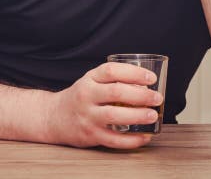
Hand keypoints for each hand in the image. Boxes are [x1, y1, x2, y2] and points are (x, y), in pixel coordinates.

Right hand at [45, 62, 163, 148]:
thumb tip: (147, 84)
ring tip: (153, 115)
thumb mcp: (91, 81)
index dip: (133, 72)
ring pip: (114, 116)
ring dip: (137, 115)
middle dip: (140, 95)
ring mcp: (87, 116)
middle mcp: (86, 96)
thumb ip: (113, 80)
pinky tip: (144, 136)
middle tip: (157, 98)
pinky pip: (113, 140)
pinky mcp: (90, 135)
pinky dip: (131, 140)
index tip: (151, 77)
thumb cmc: (80, 97)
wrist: (53, 117)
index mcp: (89, 79)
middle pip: (115, 92)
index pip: (111, 71)